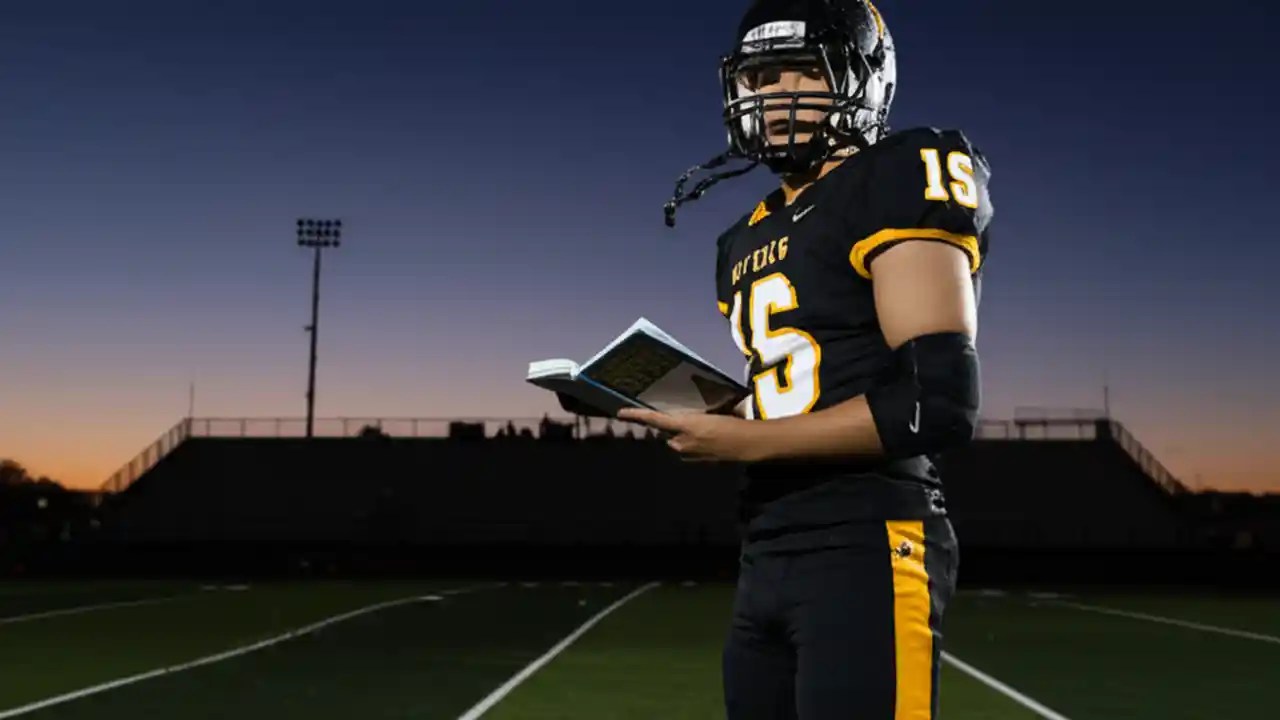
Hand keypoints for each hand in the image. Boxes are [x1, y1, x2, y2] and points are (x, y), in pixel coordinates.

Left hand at [617, 407, 760, 461]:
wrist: (749, 444)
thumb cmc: (733, 423)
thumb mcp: (712, 413)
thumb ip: (694, 417)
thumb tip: (689, 416)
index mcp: (685, 426)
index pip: (655, 419)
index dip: (637, 415)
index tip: (620, 412)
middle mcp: (683, 443)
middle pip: (669, 435)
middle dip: (674, 430)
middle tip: (687, 421)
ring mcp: (691, 455)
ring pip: (679, 444)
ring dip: (685, 438)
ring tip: (705, 431)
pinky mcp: (699, 462)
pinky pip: (690, 452)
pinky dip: (695, 446)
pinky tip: (711, 441)